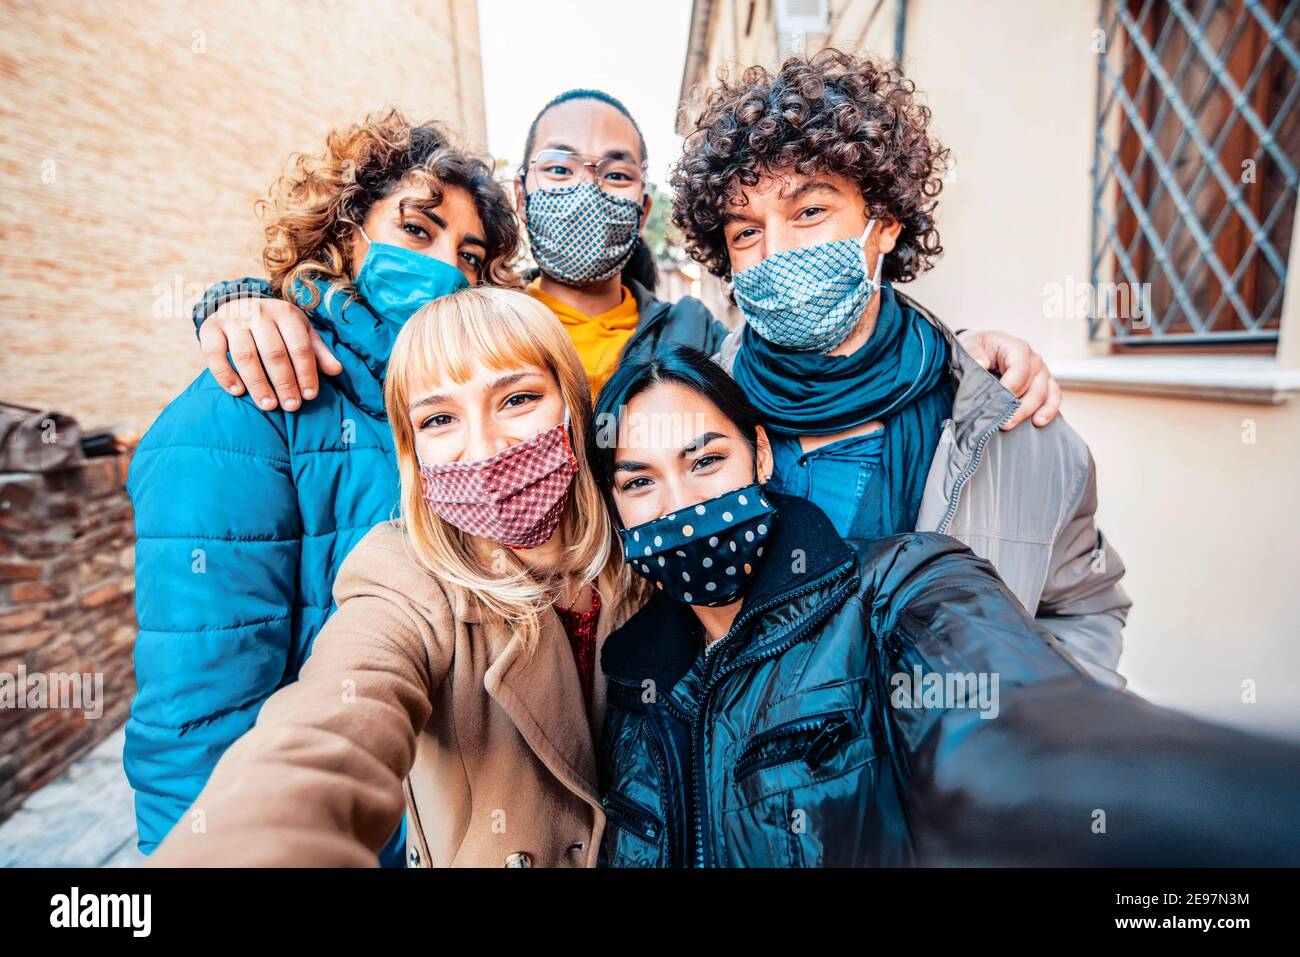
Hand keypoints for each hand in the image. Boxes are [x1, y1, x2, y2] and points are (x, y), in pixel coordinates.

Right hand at [199, 298, 342, 411]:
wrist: (238, 305)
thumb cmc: (276, 326)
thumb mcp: (300, 332)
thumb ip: (317, 351)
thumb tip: (336, 370)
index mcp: (285, 312)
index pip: (299, 346)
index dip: (306, 372)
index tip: (310, 396)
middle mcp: (258, 312)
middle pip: (274, 353)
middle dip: (284, 382)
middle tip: (291, 406)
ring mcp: (232, 318)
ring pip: (245, 355)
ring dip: (258, 384)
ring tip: (268, 406)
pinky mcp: (210, 327)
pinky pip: (214, 353)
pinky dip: (225, 374)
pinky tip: (237, 391)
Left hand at [957, 329, 1061, 429]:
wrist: (983, 350)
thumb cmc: (978, 348)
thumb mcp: (969, 345)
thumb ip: (973, 353)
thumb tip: (981, 363)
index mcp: (1017, 348)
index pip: (1020, 370)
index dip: (1009, 387)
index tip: (996, 402)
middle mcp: (1034, 359)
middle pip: (1033, 386)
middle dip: (1018, 407)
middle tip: (1002, 422)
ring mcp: (1041, 372)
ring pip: (1043, 394)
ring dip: (1029, 412)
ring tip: (1012, 424)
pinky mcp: (1044, 384)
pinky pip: (1053, 398)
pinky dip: (1049, 410)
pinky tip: (1038, 421)